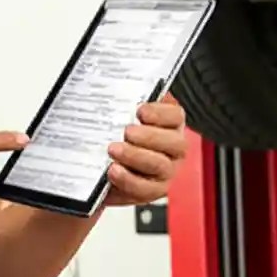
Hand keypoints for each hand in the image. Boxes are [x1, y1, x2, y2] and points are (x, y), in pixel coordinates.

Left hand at [104, 92, 187, 206]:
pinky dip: (129, 180)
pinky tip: (113, 170)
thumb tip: (117, 86)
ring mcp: (165, 171)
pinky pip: (146, 189)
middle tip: (127, 132)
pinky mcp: (152, 190)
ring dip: (136, 157)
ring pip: (160, 165)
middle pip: (175, 143)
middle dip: (150, 137)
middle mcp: (172, 149)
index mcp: (169, 125)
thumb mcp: (119, 115)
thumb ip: (123, 103)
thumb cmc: (115, 135)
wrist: (101, 168)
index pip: (176, 116)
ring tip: (114, 150)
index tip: (140, 111)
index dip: (161, 113)